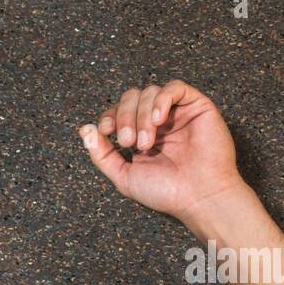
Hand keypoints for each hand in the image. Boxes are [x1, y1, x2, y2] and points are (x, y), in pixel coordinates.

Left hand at [79, 80, 246, 221]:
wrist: (198, 197)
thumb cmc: (166, 192)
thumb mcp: (123, 176)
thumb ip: (102, 154)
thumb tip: (84, 130)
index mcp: (141, 136)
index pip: (119, 111)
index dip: (109, 116)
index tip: (106, 132)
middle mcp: (159, 122)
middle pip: (132, 97)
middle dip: (125, 117)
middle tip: (130, 143)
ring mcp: (178, 113)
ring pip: (150, 92)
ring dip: (141, 115)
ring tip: (146, 142)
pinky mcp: (197, 106)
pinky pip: (175, 88)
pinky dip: (161, 100)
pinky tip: (158, 120)